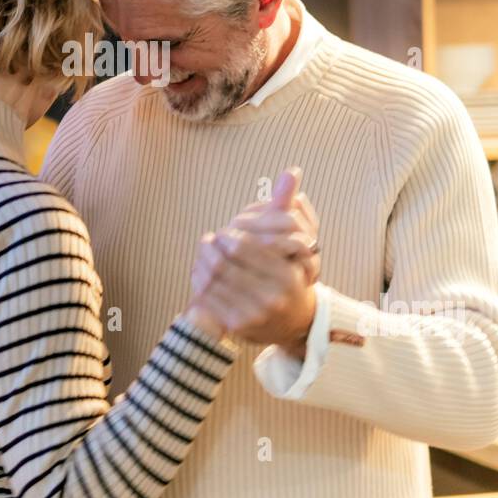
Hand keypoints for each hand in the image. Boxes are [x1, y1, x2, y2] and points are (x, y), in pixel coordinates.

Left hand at [185, 169, 317, 355]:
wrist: (297, 321)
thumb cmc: (292, 273)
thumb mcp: (297, 242)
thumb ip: (288, 206)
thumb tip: (292, 170)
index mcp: (286, 275)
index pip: (244, 248)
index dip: (228, 236)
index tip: (225, 230)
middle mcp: (272, 298)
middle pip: (224, 266)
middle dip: (211, 250)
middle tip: (209, 239)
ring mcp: (254, 315)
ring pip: (212, 282)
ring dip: (201, 264)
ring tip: (204, 253)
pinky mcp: (238, 327)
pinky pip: (209, 300)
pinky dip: (199, 283)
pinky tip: (202, 273)